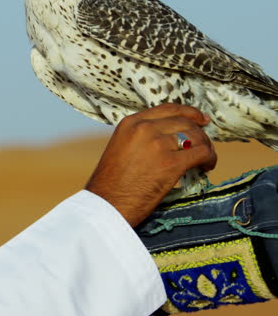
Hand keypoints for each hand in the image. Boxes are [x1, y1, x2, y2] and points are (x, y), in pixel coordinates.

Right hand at [85, 104, 216, 226]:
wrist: (106, 206)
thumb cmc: (110, 184)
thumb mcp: (120, 148)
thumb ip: (140, 138)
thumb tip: (169, 139)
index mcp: (130, 123)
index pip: (167, 109)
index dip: (189, 113)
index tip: (201, 119)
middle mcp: (144, 129)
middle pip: (184, 122)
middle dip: (200, 134)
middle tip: (205, 146)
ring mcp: (158, 144)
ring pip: (196, 137)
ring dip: (205, 147)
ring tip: (205, 160)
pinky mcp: (171, 163)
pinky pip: (202, 153)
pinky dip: (209, 159)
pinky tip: (206, 167)